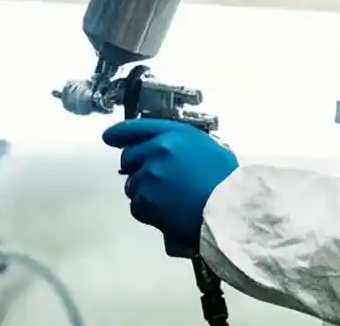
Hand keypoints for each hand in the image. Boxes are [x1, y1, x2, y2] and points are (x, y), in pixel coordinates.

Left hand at [102, 119, 238, 250]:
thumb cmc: (226, 180)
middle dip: (136, 168)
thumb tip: (166, 150)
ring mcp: (149, 177)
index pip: (136, 128)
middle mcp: (157, 151)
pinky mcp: (146, 201)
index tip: (109, 137)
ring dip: (144, 192)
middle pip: (128, 158)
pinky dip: (147, 211)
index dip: (119, 133)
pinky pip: (136, 206)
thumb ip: (181, 145)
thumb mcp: (207, 147)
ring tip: (169, 200)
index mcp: (174, 134)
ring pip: (132, 185)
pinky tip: (167, 212)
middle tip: (156, 181)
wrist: (229, 210)